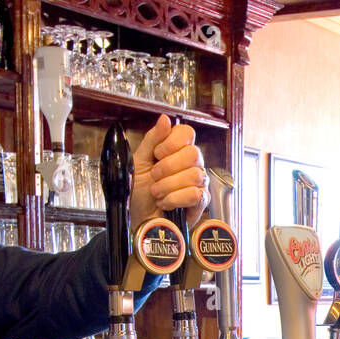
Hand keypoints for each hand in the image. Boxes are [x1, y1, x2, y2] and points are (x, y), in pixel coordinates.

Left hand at [130, 114, 207, 229]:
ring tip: (157, 192)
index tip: (157, 153)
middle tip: (155, 177)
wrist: (138, 218)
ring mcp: (199, 182)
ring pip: (194, 174)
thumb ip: (151, 139)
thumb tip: (164, 119)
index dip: (172, 142)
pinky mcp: (201, 202)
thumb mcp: (138, 162)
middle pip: (193, 153)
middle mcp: (191, 164)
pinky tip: (166, 203)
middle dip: (167, 167)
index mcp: (177, 150)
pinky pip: (195, 194)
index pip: (187, 132)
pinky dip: (175, 199)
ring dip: (168, 185)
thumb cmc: (138, 192)